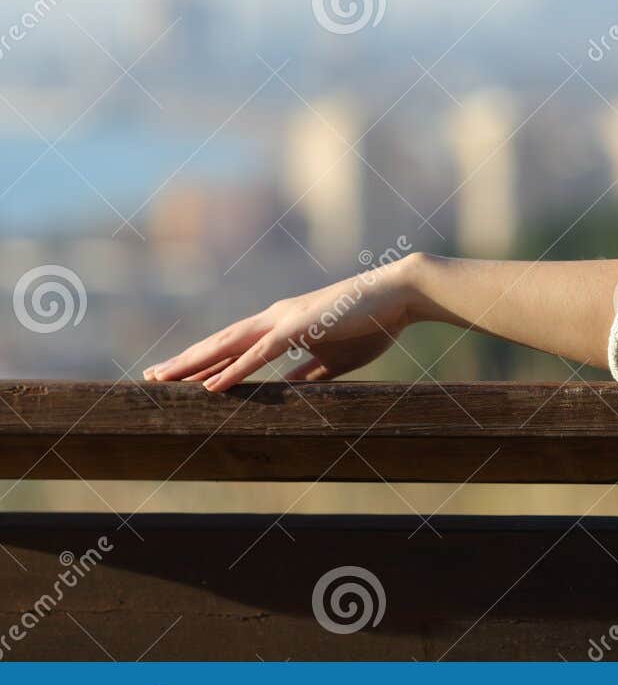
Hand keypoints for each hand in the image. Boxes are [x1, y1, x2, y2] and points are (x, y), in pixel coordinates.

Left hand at [142, 255, 424, 391]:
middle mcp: (276, 318)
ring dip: (195, 362)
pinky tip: (211, 385)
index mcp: (284, 324)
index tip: (179, 376)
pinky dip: (233, 369)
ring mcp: (285, 319)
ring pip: (229, 344)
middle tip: (151, 377)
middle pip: (220, 342)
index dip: (205, 361)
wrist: (399, 295)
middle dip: (185, 361)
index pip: (235, 346)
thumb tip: (283, 388)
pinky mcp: (299, 326)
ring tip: (163, 379)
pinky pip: (260, 353)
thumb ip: (304, 372)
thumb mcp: (333, 358)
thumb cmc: (372, 323)